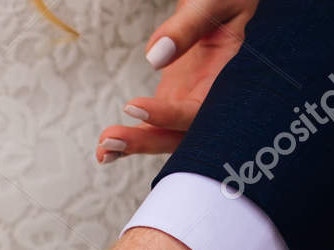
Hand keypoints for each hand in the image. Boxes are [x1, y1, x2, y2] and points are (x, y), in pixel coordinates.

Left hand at [97, 0, 257, 163]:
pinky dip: (132, 139)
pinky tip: (106, 148)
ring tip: (102, 151)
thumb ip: (187, 26)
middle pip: (181, 134)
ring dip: (133, 146)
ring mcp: (192, 104)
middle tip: (110, 142)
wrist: (222, 4)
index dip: (168, 115)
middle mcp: (213, 100)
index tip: (134, 107)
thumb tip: (154, 57)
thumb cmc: (226, 0)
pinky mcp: (175, 102)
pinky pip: (154, 128)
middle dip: (145, 141)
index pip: (199, 109)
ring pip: (165, 136)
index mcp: (231, 80)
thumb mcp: (212, 3)